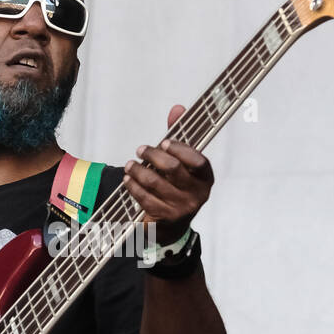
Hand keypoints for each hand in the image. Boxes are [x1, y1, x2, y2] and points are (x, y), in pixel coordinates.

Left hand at [123, 104, 213, 245]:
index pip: (198, 161)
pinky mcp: (165, 218)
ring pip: (155, 183)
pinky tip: (128, 179)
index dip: (181, 149)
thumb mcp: (182, 163)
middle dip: (153, 156)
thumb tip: (177, 108)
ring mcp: (181, 208)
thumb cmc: (178, 186)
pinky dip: (134, 187)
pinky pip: (145, 199)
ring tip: (130, 164)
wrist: (173, 224)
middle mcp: (197, 194)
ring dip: (138, 170)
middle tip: (141, 149)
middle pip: (173, 169)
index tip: (164, 142)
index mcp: (205, 178)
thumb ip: (179, 136)